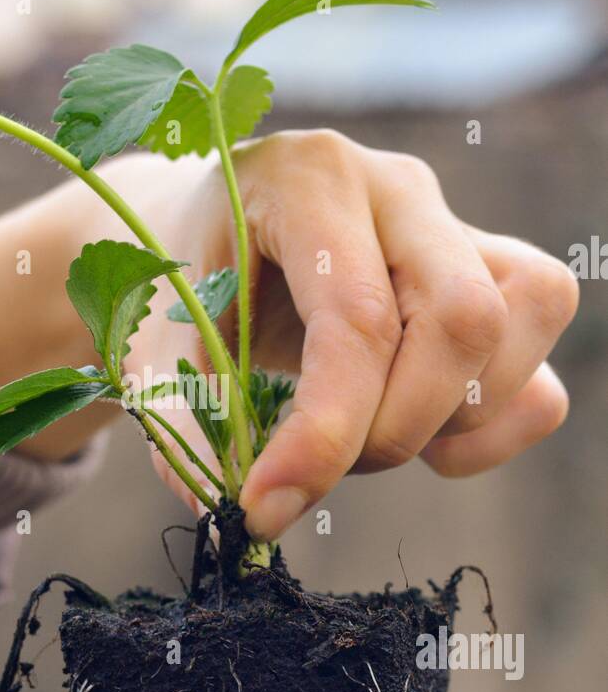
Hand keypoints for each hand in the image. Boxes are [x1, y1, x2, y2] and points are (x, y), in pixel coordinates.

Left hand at [0, 131, 577, 539]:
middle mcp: (399, 190)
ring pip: (522, 326)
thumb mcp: (152, 340)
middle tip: (321, 465)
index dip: (322, 432)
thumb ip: (183, 419)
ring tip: (361, 438)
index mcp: (308, 180)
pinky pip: (539, 372)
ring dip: (447, 422)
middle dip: (395, 427)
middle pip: (464, 317)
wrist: (205, 237)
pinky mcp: (490, 282)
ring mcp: (457, 230)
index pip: (354, 318)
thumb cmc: (179, 283)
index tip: (264, 507)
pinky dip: (487, 431)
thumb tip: (230, 511)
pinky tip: (417, 436)